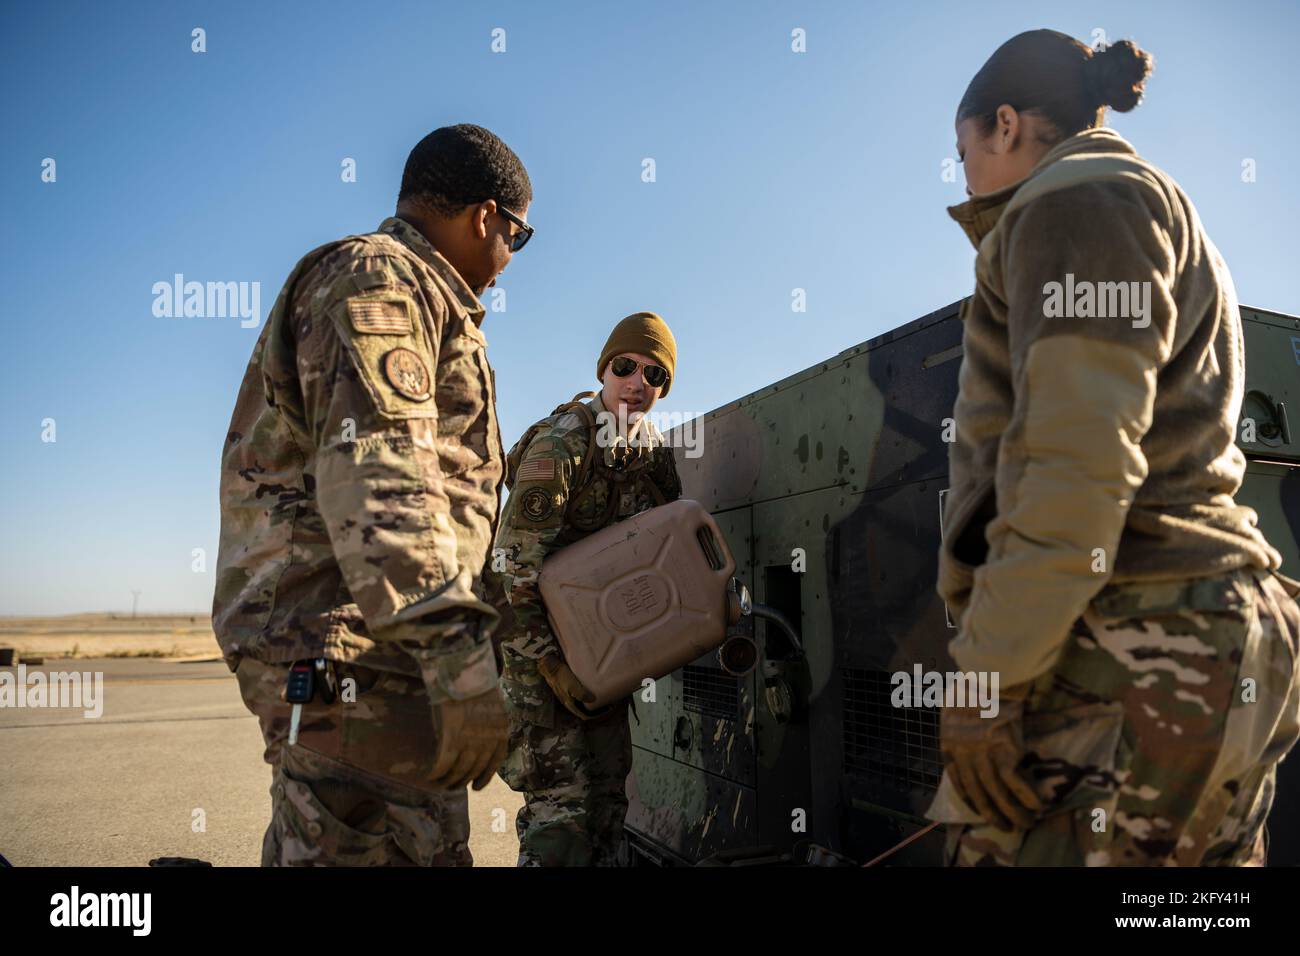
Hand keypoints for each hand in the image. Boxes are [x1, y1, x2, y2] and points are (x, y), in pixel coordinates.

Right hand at [429, 685, 509, 790]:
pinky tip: (430, 777)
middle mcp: (488, 741)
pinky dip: (436, 773)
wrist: (465, 671)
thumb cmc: (475, 680)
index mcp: (501, 731)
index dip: (485, 777)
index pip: (494, 762)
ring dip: (449, 781)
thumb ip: (488, 721)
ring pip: (459, 771)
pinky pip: (443, 764)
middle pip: (475, 769)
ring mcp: (470, 742)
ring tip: (440, 785)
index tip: (476, 787)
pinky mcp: (451, 739)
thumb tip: (478, 733)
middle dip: (463, 781)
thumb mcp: (491, 703)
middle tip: (452, 787)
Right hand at [537, 652, 601, 719]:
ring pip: (582, 704)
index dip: (595, 716)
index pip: (584, 716)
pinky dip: (587, 696)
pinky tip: (592, 690)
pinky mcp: (568, 688)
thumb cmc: (560, 675)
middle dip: (595, 711)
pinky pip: (580, 696)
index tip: (606, 712)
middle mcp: (569, 701)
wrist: (549, 666)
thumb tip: (593, 700)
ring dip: (591, 704)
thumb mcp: (572, 685)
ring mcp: (568, 695)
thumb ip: (582, 694)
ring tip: (602, 699)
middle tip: (607, 706)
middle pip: (584, 711)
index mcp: (570, 704)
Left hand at [939, 683, 1042, 830]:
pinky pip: (1015, 782)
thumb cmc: (975, 684)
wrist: (991, 673)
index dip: (970, 799)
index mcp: (949, 743)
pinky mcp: (1004, 750)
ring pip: (997, 793)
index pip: (957, 781)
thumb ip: (959, 725)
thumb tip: (968, 734)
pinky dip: (1026, 796)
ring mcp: (983, 754)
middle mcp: (963, 753)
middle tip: (1005, 827)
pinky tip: (1037, 806)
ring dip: (1013, 812)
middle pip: (978, 792)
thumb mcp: (954, 706)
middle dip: (992, 814)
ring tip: (1025, 824)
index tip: (980, 809)